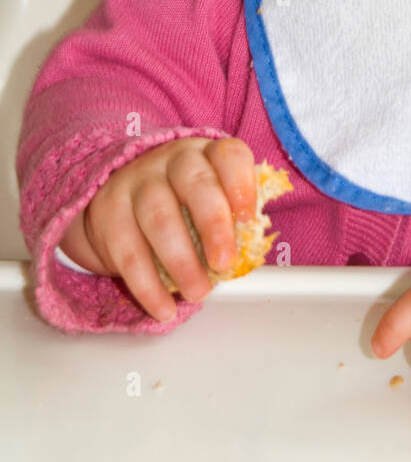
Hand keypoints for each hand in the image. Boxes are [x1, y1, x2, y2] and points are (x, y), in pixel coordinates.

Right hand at [58, 135, 257, 322]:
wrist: (119, 195)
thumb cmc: (179, 201)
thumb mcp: (208, 196)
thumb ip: (230, 218)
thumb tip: (250, 253)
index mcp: (205, 154)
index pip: (227, 156)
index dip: (241, 185)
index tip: (248, 219)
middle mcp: (171, 161)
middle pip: (195, 185)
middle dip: (213, 227)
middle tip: (224, 265)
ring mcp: (136, 183)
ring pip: (159, 219)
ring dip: (181, 262)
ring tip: (198, 292)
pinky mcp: (109, 213)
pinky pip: (128, 252)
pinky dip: (148, 286)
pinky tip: (163, 307)